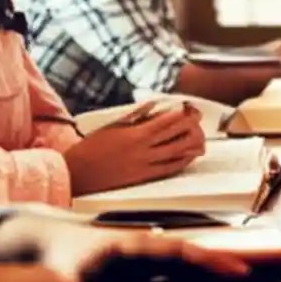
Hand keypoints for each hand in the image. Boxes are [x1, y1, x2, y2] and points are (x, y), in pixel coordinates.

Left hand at [0, 214, 251, 281]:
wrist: (50, 241)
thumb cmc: (56, 257)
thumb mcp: (59, 276)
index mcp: (135, 246)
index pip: (180, 252)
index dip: (211, 261)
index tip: (239, 270)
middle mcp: (159, 248)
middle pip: (214, 249)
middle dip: (254, 250)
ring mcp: (165, 259)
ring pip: (214, 258)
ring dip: (253, 258)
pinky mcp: (166, 270)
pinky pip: (205, 271)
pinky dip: (234, 270)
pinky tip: (261, 275)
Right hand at [63, 104, 205, 195]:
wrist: (79, 173)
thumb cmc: (92, 147)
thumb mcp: (112, 126)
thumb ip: (135, 115)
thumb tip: (152, 104)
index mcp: (135, 135)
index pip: (165, 123)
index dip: (181, 116)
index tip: (191, 110)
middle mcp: (143, 150)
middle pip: (174, 138)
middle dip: (190, 128)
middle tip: (200, 122)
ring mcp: (145, 165)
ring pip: (175, 154)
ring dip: (190, 146)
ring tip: (201, 139)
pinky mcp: (144, 177)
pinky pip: (168, 169)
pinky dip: (181, 162)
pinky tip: (189, 157)